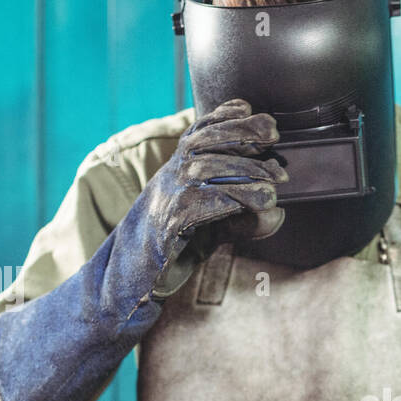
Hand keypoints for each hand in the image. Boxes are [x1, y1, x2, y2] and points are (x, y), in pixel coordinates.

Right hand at [0, 100, 286, 400]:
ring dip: (244, 173)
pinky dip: (230, 202)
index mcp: (172, 175)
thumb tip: (278, 214)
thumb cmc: (167, 258)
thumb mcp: (208, 229)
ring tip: (274, 185)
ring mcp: (161, 202)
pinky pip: (199, 206)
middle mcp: (164, 181)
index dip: (225, 117)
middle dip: (242, 136)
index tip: (254, 111)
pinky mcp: (163, 228)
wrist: (122, 290)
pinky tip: (252, 206)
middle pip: (203, 142)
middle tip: (273, 142)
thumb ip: (240, 217)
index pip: (198, 132)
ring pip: (205, 171)